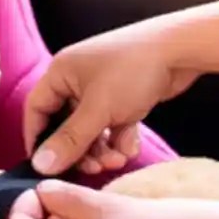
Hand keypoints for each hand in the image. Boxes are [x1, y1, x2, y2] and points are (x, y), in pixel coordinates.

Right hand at [24, 21, 198, 174]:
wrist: (181, 50)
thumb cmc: (133, 70)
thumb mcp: (98, 110)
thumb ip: (69, 140)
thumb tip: (40, 166)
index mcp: (61, 73)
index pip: (36, 109)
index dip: (37, 138)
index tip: (46, 166)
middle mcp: (77, 79)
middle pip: (66, 124)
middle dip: (80, 149)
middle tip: (93, 168)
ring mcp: (102, 87)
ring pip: (92, 129)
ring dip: (102, 149)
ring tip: (118, 159)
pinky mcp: (124, 96)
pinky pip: (113, 125)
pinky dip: (120, 138)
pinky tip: (132, 147)